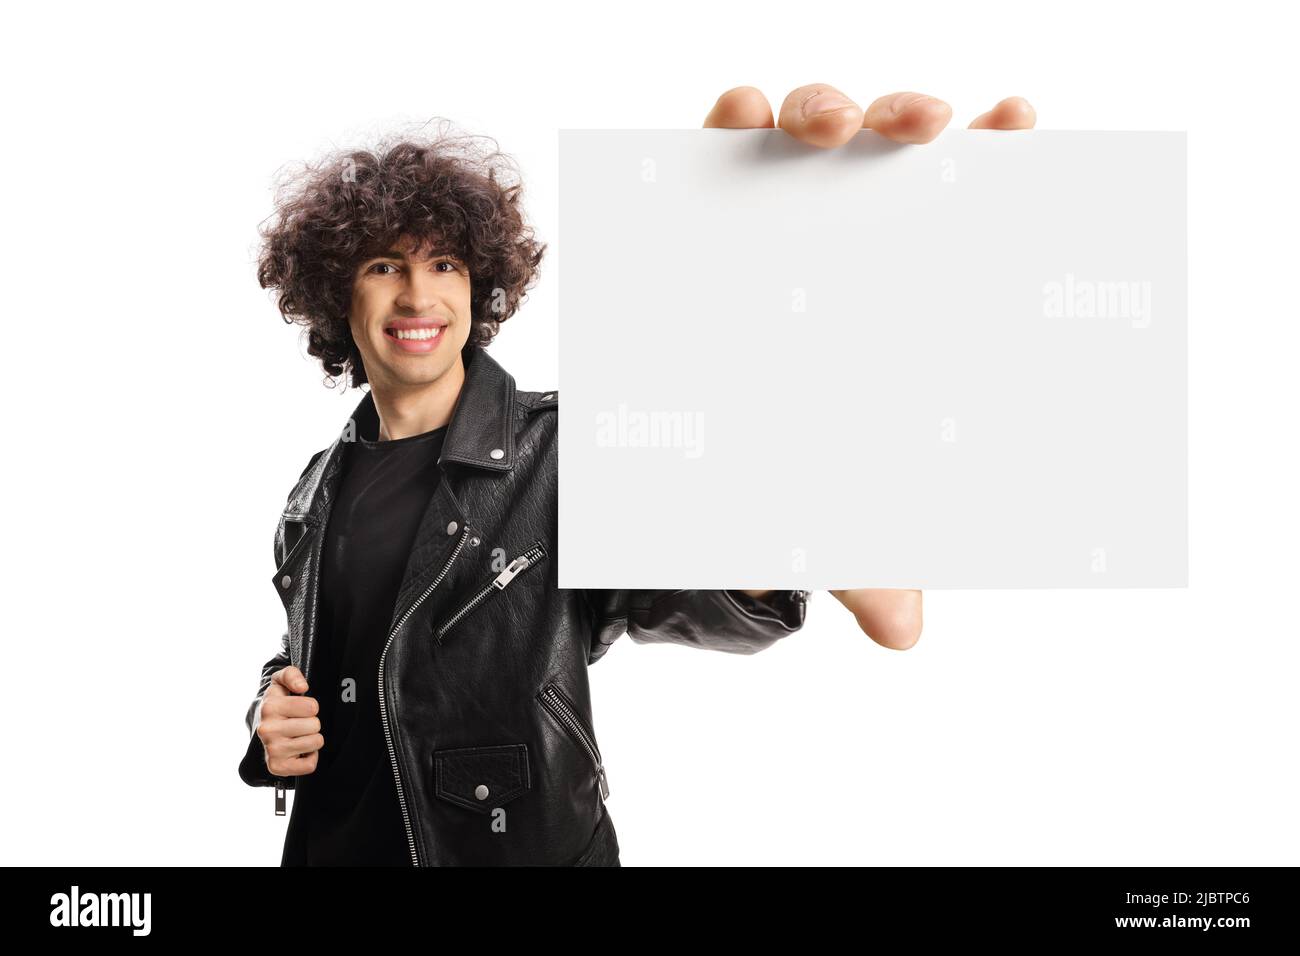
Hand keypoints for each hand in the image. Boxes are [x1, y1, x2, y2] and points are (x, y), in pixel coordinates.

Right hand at [256, 665, 322, 775]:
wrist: (263, 729)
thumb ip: (291, 674)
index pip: (312, 706)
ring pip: (316, 742)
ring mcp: (271, 750)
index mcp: (269, 707)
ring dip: (312, 739)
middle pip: (315, 725)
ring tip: (298, 736)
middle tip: (299, 723)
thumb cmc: (278, 705)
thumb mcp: (280, 683)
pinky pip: (310, 765)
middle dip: (312, 723)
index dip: (310, 706)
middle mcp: (267, 729)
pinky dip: (309, 758)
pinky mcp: (277, 767)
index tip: (299, 709)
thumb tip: (302, 686)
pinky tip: (298, 751)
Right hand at [717, 85, 1034, 648]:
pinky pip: (721, 140)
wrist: (691, 462)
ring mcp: (783, 214)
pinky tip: (742, 112)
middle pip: (894, 150)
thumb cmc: (785, 477)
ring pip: (814, 126)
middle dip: (913, 114)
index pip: (963, 210)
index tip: (1022, 124)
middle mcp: (852, 240)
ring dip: (825, 105)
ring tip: (827, 127)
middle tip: (925, 126)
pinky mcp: (709, 207)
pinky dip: (734, 113)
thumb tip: (903, 634)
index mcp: (905, 294)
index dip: (999, 157)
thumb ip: (872, 562)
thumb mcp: (832, 519)